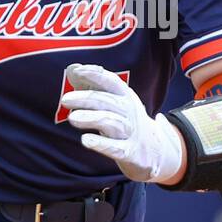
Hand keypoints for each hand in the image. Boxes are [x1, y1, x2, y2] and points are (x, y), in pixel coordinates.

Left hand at [61, 64, 184, 183]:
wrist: (157, 152)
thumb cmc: (128, 123)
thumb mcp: (117, 103)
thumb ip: (95, 88)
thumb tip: (72, 70)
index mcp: (126, 97)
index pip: (112, 82)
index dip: (95, 75)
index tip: (78, 71)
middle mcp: (130, 112)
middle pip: (108, 102)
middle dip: (86, 98)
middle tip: (65, 99)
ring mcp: (131, 133)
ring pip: (111, 122)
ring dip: (91, 118)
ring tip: (72, 118)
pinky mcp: (130, 152)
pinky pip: (116, 148)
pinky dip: (101, 143)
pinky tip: (86, 140)